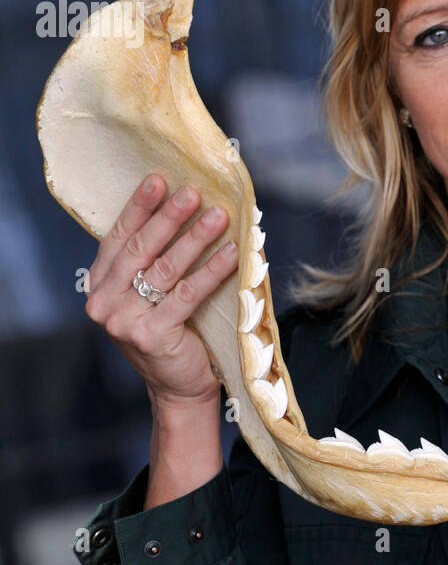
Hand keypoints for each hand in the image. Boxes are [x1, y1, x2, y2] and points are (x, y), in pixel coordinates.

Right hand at [84, 173, 239, 407]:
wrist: (178, 386)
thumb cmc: (171, 331)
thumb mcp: (149, 294)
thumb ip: (152, 261)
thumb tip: (184, 207)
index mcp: (99, 285)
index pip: (119, 238)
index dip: (139, 207)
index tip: (158, 179)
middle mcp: (104, 303)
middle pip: (140, 249)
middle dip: (169, 217)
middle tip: (192, 192)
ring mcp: (125, 322)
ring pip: (166, 269)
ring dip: (195, 238)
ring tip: (219, 216)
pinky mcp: (152, 336)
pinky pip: (188, 294)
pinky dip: (212, 270)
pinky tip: (231, 252)